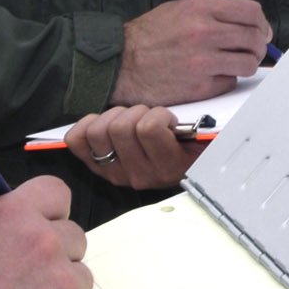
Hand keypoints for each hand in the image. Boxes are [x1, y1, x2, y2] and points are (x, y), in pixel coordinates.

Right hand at [0, 176, 90, 288]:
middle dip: (55, 255)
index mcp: (10, 214)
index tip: (44, 226)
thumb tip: (18, 228)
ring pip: (79, 278)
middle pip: (73, 237)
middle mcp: (42, 242)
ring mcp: (62, 284)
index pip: (56, 193)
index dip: (49, 213)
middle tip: (25, 281)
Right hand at [64, 105, 206, 190]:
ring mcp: (146, 173)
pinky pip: (150, 127)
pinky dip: (161, 116)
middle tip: (143, 118)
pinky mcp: (168, 165)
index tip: (110, 119)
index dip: (90, 120)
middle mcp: (123, 176)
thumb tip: (81, 121)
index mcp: (107, 167)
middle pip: (101, 129)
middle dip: (123, 112)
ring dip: (144, 112)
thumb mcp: (130, 136)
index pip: (76, 140)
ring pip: (124, 126)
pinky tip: (172, 126)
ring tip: (160, 122)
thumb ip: (105, 130)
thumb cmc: (169, 138)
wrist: (213, 151)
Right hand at [111, 0, 270, 105]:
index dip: (261, 23)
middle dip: (259, 45)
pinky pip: (230, 82)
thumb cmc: (147, 37)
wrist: (120, 64)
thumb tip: (244, 22)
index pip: (251, 11)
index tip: (260, 30)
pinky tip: (212, 76)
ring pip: (248, 63)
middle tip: (252, 50)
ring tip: (233, 64)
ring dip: (246, 64)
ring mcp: (203, 61)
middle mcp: (204, 33)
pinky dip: (226, 80)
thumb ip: (211, 12)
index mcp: (200, 10)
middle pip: (254, 38)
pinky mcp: (200, 86)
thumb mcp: (178, 10)